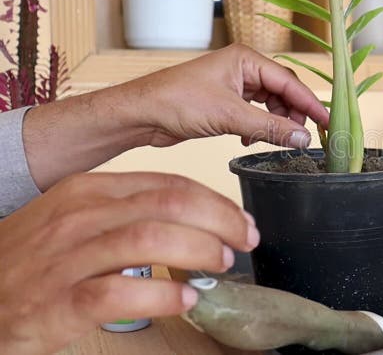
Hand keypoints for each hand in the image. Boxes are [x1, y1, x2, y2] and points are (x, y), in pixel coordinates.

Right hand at [0, 172, 258, 353]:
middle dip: (220, 221)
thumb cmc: (34, 261)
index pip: (169, 184)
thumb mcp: (77, 220)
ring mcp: (67, 258)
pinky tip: (183, 301)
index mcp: (89, 191)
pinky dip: (161, 297)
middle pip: (170, 204)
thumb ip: (131, 214)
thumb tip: (196, 222)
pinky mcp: (59, 302)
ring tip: (220, 266)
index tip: (241, 221)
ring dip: (199, 251)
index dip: (216, 202)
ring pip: (150, 239)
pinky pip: (119, 294)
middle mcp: (79, 216)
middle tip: (244, 242)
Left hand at [123, 43, 329, 147]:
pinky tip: (250, 141)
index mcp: (246, 59)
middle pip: (283, 93)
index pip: (290, 82)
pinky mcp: (225, 103)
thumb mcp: (229, 116)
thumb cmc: (176, 101)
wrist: (140, 114)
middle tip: (302, 137)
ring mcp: (234, 86)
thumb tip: (302, 138)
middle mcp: (243, 69)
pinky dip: (259, 129)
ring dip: (275, 124)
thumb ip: (269, 128)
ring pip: (270, 106)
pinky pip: (255, 115)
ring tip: (275, 140)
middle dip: (294, 115)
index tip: (328, 123)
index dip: (311, 103)